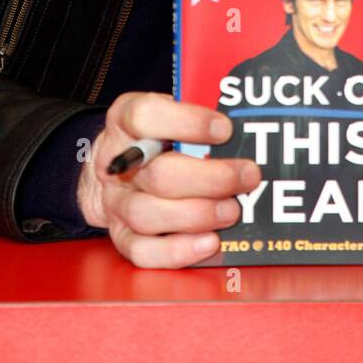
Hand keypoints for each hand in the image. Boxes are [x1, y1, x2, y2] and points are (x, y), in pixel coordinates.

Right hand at [76, 91, 262, 266]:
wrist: (117, 167)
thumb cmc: (155, 136)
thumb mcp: (169, 110)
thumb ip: (196, 111)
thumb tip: (243, 124)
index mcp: (123, 121)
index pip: (144, 116)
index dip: (188, 123)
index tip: (225, 130)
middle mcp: (114, 163)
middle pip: (158, 175)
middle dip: (211, 179)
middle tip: (247, 176)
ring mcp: (115, 202)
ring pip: (148, 215)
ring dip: (198, 215)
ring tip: (232, 210)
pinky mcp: (121, 236)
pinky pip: (143, 251)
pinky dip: (179, 250)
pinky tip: (210, 241)